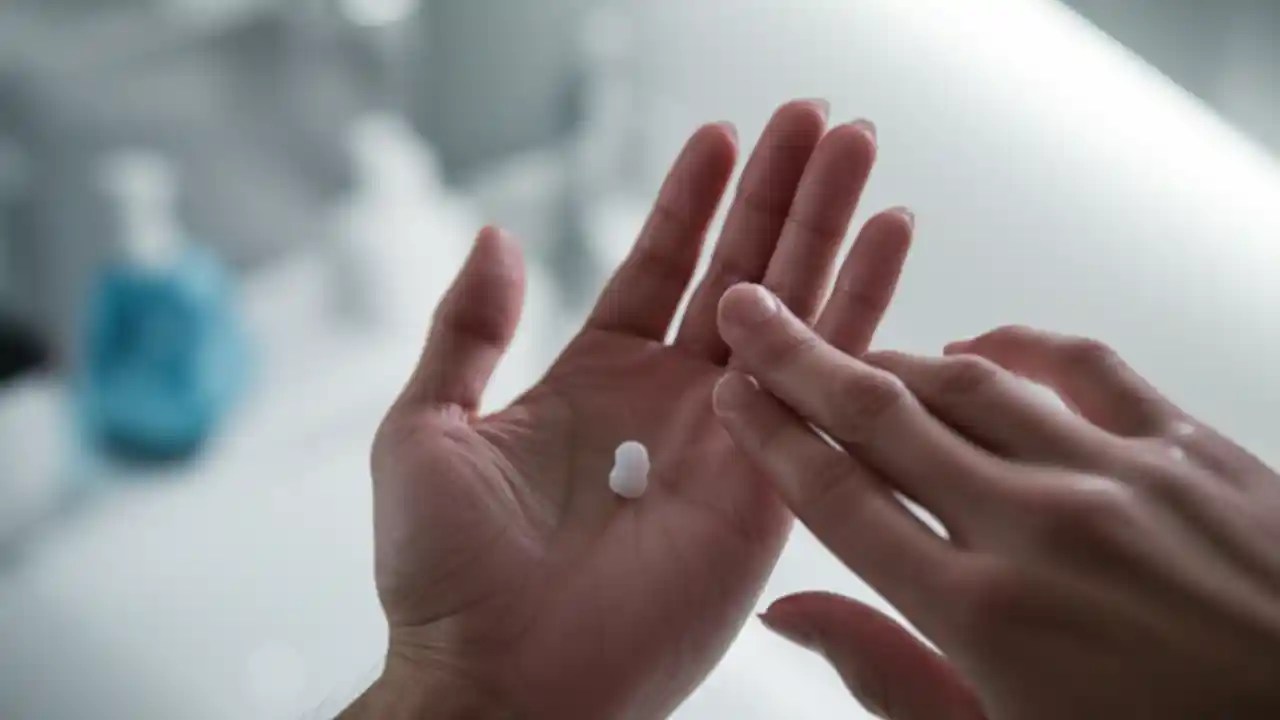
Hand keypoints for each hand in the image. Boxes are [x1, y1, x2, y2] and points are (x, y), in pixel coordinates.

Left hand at [346, 100, 914, 718]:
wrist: (495, 677)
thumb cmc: (445, 572)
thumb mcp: (428, 427)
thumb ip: (468, 329)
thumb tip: (497, 234)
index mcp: (596, 376)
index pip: (659, 264)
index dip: (691, 198)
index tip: (723, 133)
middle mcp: (672, 399)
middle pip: (740, 270)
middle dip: (780, 192)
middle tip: (816, 116)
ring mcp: (728, 438)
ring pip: (792, 308)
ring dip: (828, 226)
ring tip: (858, 146)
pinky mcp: (771, 485)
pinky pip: (825, 383)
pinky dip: (863, 308)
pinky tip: (890, 240)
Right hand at [713, 288, 1279, 718]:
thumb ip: (887, 677)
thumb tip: (793, 613)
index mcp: (984, 616)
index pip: (840, 498)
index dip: (773, 438)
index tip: (733, 396)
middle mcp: (1041, 529)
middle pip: (884, 417)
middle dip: (801, 360)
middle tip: (752, 315)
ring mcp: (1121, 476)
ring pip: (971, 382)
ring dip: (894, 355)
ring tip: (844, 345)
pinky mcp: (1192, 449)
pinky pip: (1086, 365)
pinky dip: (1020, 345)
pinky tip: (980, 348)